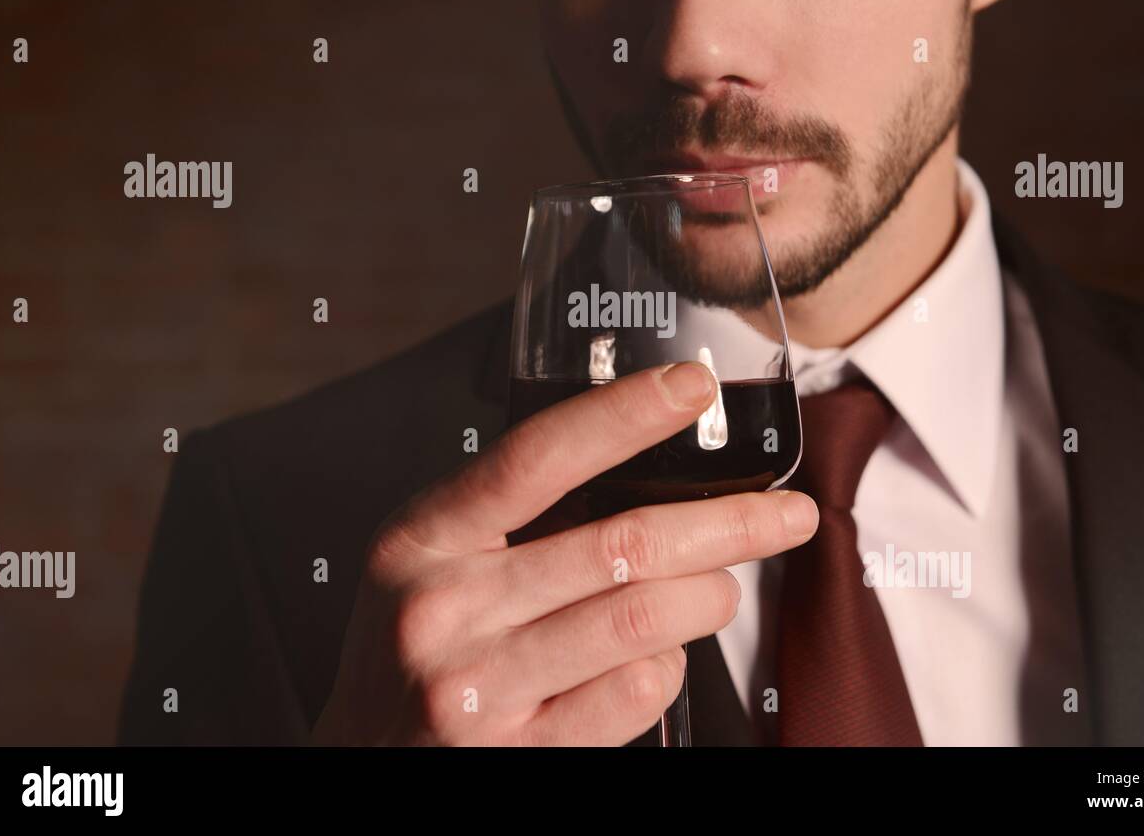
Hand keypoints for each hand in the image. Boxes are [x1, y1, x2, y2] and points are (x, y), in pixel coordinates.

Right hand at [310, 361, 817, 745]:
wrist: (360, 756)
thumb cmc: (410, 642)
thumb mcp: (428, 557)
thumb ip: (507, 515)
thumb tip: (639, 463)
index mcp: (423, 539)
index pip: (537, 457)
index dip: (623, 415)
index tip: (691, 387)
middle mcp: (445, 610)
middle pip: (621, 546)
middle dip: (728, 525)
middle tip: (784, 516)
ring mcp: (479, 688)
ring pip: (643, 622)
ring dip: (708, 599)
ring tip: (718, 589)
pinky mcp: (517, 751)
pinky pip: (635, 695)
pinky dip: (668, 667)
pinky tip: (657, 656)